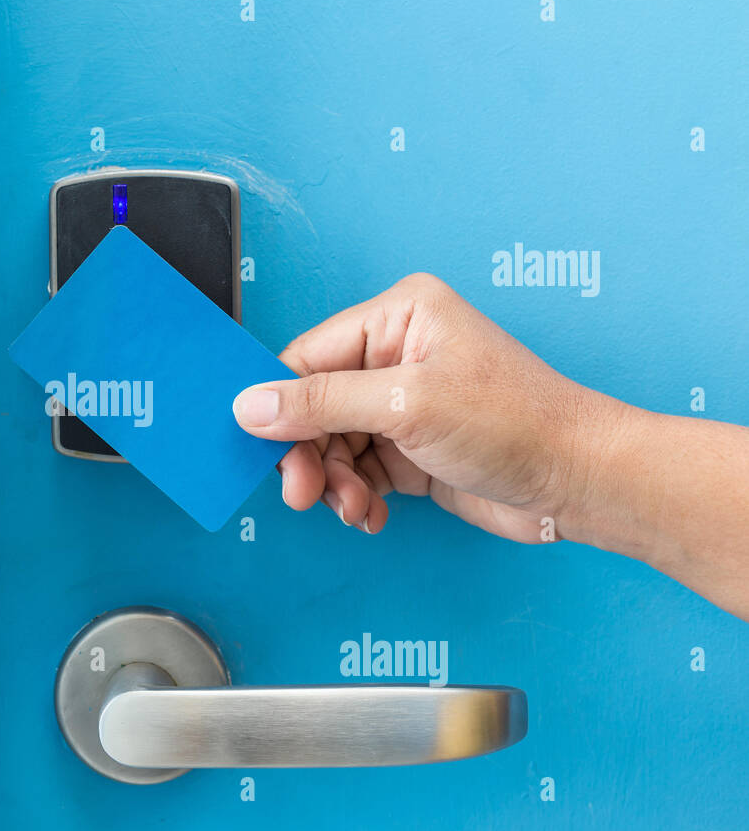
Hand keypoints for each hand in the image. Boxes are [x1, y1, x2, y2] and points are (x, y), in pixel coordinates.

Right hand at [232, 273, 613, 542]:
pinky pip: (358, 471)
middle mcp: (397, 354)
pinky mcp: (412, 448)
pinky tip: (369, 514)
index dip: (277, 403)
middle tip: (302, 492)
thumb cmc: (519, 424)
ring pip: (332, 444)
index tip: (256, 444)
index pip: (307, 357)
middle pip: (314, 405)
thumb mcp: (407, 406)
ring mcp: (404, 403)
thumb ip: (322, 404)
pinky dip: (355, 497)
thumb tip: (249, 405)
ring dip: (334, 483)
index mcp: (398, 316)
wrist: (580, 482)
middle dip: (308, 453)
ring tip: (352, 508)